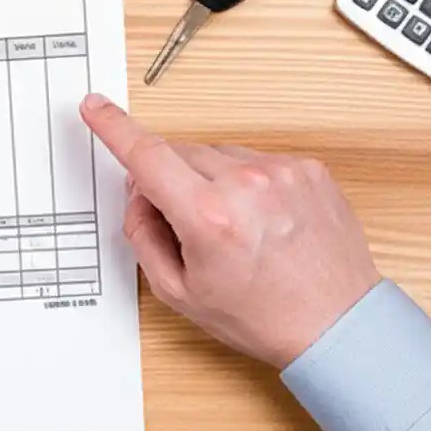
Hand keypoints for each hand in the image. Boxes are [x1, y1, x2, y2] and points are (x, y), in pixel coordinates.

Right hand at [80, 94, 380, 368]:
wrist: (335, 323)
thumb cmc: (262, 315)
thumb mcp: (180, 292)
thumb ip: (143, 236)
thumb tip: (138, 194)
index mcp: (209, 218)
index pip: (147, 156)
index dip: (114, 128)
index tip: (95, 107)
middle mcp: (247, 185)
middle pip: (180, 154)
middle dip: (170, 181)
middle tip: (186, 227)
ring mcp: (282, 172)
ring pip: (217, 155)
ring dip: (211, 180)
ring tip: (235, 229)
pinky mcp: (307, 168)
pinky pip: (256, 160)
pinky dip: (248, 183)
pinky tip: (262, 221)